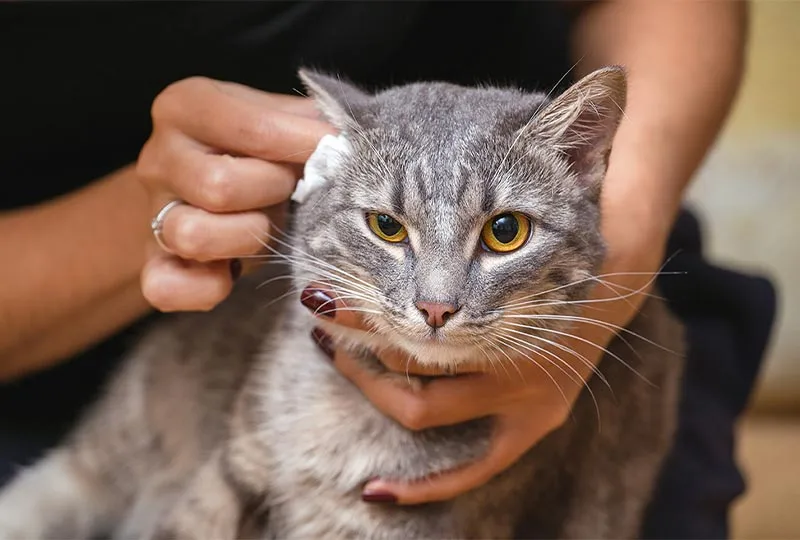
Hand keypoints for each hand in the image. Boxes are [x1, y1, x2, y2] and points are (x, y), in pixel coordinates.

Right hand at [136, 77, 334, 311]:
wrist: (203, 191)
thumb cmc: (255, 153)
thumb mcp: (279, 121)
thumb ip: (309, 121)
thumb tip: (354, 135)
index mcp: (186, 107)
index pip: (251, 127)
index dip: (303, 145)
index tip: (334, 151)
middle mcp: (159, 157)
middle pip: (219, 185)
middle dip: (272, 194)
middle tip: (290, 191)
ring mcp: (151, 212)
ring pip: (192, 234)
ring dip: (248, 237)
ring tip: (265, 225)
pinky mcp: (152, 264)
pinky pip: (166, 287)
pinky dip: (206, 288)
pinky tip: (232, 271)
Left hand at [300, 175, 669, 504]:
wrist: (623, 266)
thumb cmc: (567, 219)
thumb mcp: (541, 191)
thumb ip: (511, 170)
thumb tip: (454, 129)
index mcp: (522, 298)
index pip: (422, 313)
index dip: (365, 306)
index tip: (317, 288)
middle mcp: (523, 352)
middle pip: (418, 358)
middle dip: (360, 334)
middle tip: (320, 310)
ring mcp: (529, 398)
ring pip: (426, 406)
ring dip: (370, 382)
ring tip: (334, 349)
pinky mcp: (532, 425)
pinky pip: (473, 469)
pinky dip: (426, 487)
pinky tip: (376, 490)